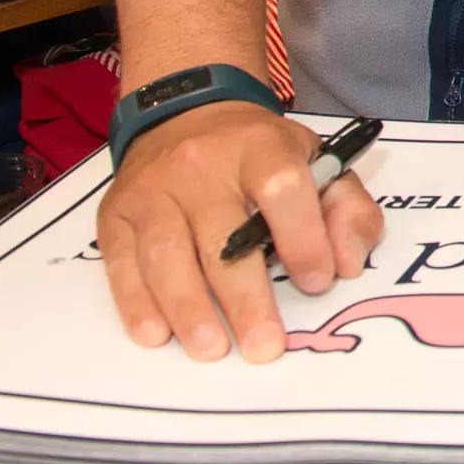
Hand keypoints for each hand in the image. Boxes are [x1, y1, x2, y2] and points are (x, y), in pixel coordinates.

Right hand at [97, 103, 383, 362]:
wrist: (185, 114)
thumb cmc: (259, 155)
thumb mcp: (318, 162)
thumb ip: (347, 210)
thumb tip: (346, 265)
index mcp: (261, 147)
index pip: (282, 187)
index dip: (302, 237)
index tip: (316, 282)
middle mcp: (201, 166)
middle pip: (221, 235)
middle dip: (244, 298)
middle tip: (263, 346)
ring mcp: (153, 190)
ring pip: (167, 254)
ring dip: (188, 308)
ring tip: (211, 348)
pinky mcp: (116, 213)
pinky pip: (122, 261)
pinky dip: (136, 302)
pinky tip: (156, 333)